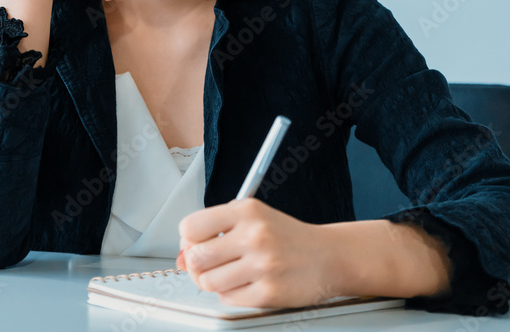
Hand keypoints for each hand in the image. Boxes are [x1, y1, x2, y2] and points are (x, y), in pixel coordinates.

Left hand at [176, 198, 338, 308]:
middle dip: (195, 264)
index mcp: (246, 211)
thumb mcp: (251, 218)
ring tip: (229, 274)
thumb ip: (215, 229)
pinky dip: (230, 294)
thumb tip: (181, 256)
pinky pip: (228, 299)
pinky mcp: (270, 292)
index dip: (187, 239)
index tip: (194, 243)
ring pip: (208, 281)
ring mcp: (263, 265)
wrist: (328, 257)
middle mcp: (254, 236)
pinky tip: (245, 284)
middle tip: (207, 264)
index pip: (190, 227)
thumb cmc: (285, 237)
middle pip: (195, 257)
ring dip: (212, 281)